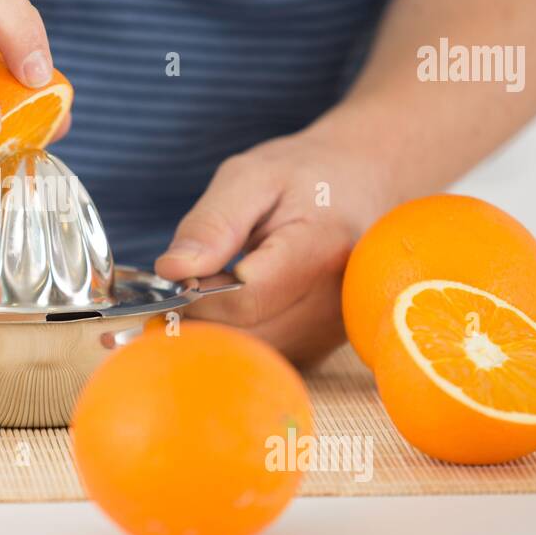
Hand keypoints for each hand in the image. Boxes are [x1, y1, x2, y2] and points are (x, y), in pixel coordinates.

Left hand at [154, 129, 398, 366]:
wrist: (364, 186)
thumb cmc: (305, 177)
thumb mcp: (251, 177)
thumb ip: (212, 224)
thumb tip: (171, 270)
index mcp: (321, 250)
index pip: (243, 300)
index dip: (196, 291)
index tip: (179, 270)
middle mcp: (336, 302)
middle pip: (244, 336)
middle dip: (201, 314)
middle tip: (192, 277)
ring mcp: (334, 332)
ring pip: (250, 354)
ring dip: (216, 328)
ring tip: (218, 283)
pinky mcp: (322, 347)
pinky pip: (263, 357)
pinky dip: (236, 336)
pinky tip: (235, 303)